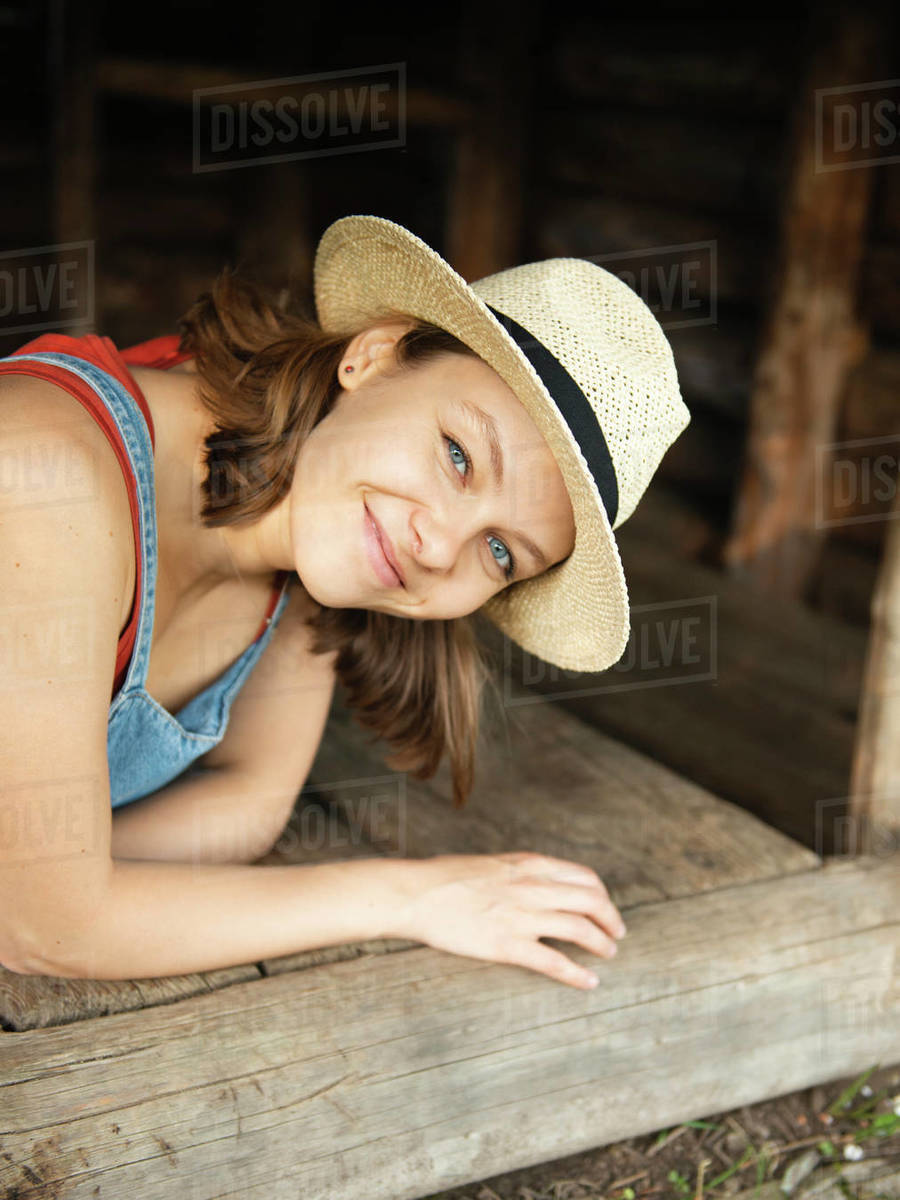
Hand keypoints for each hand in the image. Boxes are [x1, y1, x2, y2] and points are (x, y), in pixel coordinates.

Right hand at [396, 850, 626, 989]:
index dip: (602, 895)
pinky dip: (578, 974)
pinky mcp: (507, 945)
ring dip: (602, 944)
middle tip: (617, 934)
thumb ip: (519, 871)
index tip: (605, 907)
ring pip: (581, 929)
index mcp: (528, 865)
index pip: (584, 877)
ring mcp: (521, 917)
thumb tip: (536, 880)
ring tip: (608, 954)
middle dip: (611, 919)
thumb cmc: (445, 877)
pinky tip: (589, 983)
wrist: (416, 894)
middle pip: (591, 901)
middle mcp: (532, 888)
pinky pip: (554, 962)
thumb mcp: (491, 862)